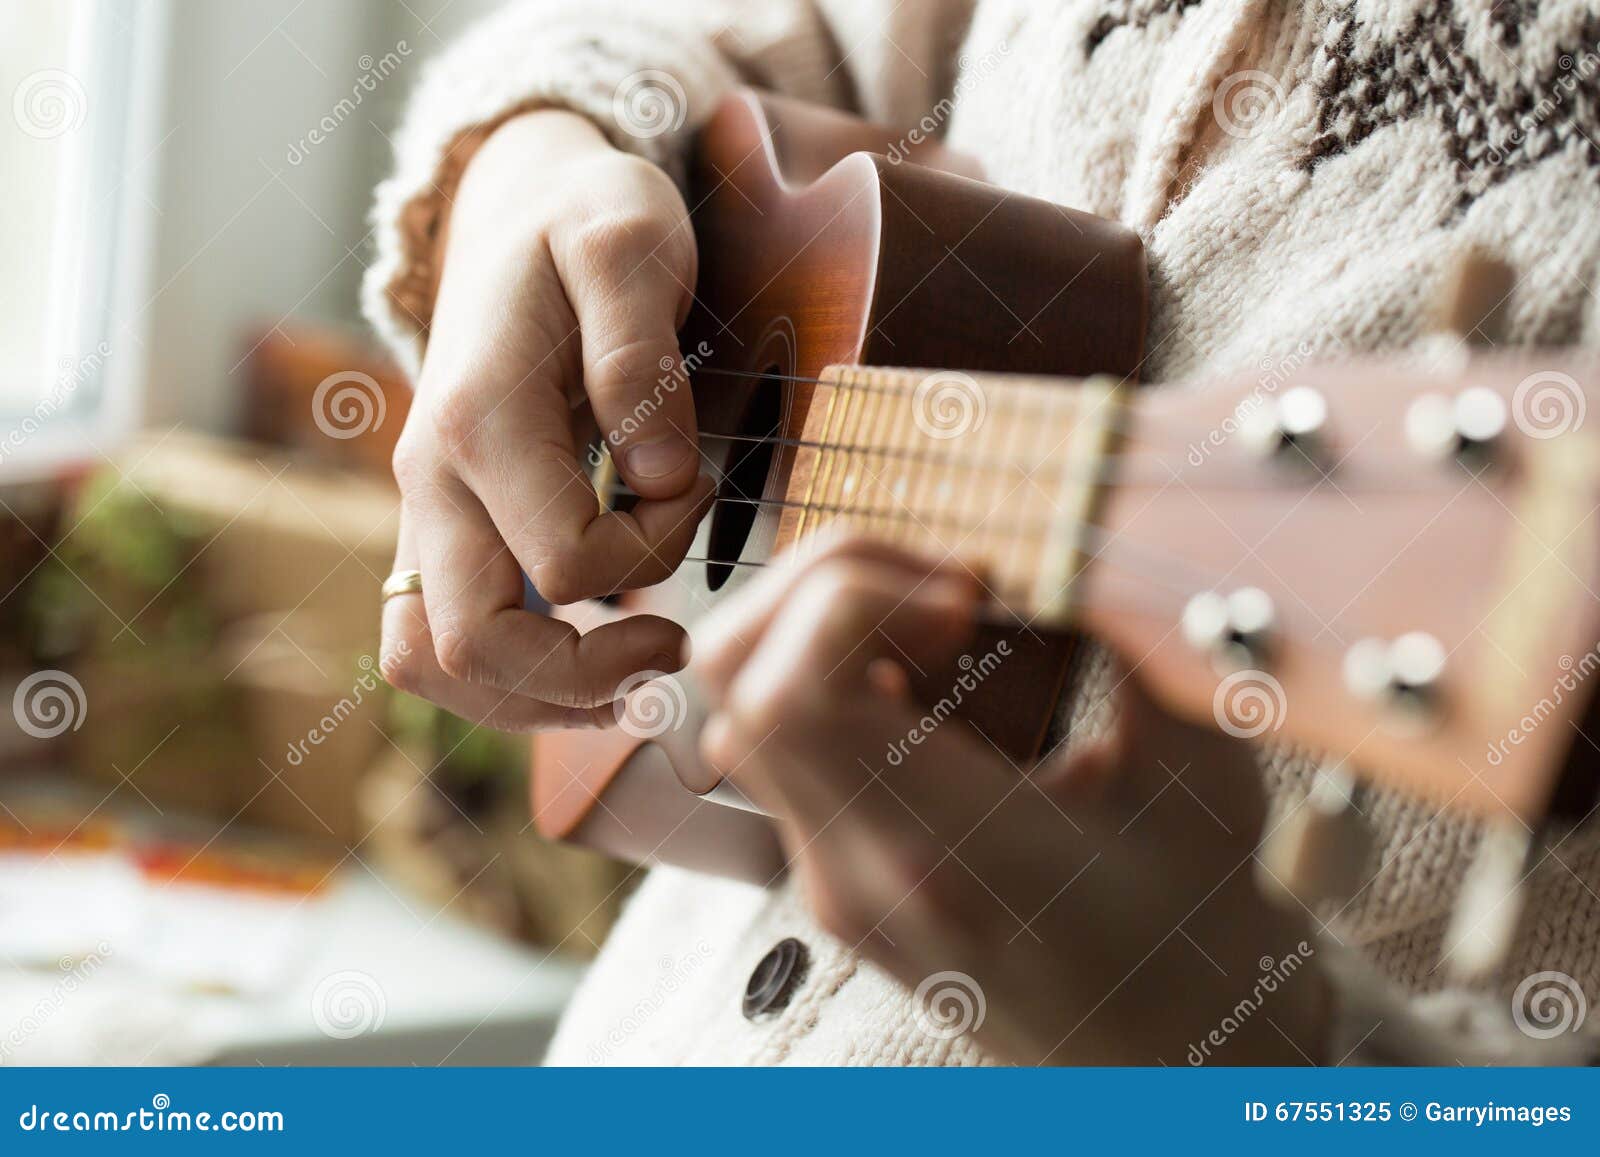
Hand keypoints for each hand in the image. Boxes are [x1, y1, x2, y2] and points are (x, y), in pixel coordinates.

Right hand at [383, 111, 713, 728]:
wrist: (517, 210)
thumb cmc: (584, 222)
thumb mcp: (628, 237)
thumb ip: (637, 347)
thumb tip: (657, 469)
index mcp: (479, 420)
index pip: (564, 566)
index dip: (653, 552)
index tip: (694, 488)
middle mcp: (430, 481)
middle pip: (470, 649)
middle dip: (583, 679)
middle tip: (672, 650)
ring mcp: (425, 511)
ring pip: (431, 663)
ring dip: (532, 700)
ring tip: (628, 676)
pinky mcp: (440, 528)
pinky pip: (437, 639)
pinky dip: (509, 675)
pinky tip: (588, 653)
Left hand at [694, 534, 1330, 1064]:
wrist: (1160, 1053)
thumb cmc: (1193, 927)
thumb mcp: (1202, 773)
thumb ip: (1129, 643)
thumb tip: (1066, 532)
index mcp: (946, 854)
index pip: (791, 694)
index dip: (851, 602)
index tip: (963, 599)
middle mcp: (857, 868)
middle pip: (734, 679)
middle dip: (826, 585)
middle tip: (947, 590)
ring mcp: (829, 871)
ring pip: (738, 703)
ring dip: (821, 623)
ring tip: (943, 624)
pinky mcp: (830, 861)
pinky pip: (781, 736)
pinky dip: (835, 669)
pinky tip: (937, 674)